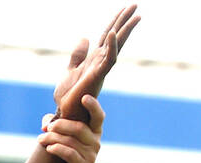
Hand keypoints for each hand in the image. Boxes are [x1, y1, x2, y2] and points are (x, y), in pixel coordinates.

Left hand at [39, 95, 103, 162]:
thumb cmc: (68, 158)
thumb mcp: (64, 140)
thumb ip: (56, 126)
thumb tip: (46, 121)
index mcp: (94, 132)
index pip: (98, 116)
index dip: (93, 106)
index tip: (83, 98)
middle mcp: (95, 142)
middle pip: (79, 128)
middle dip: (60, 125)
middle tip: (47, 128)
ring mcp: (90, 155)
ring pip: (70, 141)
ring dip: (52, 138)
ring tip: (40, 139)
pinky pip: (68, 153)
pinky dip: (56, 149)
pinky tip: (48, 149)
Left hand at [53, 4, 139, 124]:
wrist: (64, 112)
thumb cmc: (67, 96)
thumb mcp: (70, 69)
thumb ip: (78, 54)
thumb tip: (85, 38)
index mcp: (94, 59)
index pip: (107, 36)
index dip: (115, 22)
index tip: (124, 8)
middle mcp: (100, 62)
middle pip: (115, 37)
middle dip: (124, 21)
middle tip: (136, 5)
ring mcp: (100, 68)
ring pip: (116, 45)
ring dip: (125, 30)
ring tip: (136, 15)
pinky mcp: (97, 76)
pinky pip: (108, 59)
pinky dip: (111, 46)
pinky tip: (113, 33)